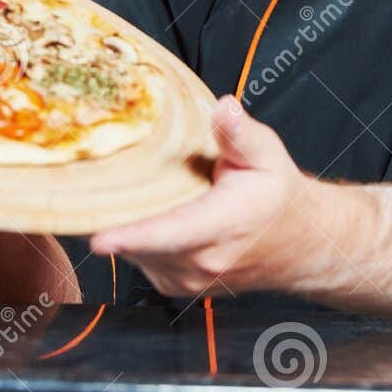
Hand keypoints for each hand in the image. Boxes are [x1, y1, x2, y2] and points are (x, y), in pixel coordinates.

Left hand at [88, 95, 325, 297]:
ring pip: (134, 251)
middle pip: (138, 241)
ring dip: (126, 224)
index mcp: (224, 225)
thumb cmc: (276, 195)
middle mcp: (202, 261)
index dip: (132, 236)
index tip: (98, 239)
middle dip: (113, 215)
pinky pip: (138, 258)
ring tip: (138, 192)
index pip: (171, 234)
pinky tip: (148, 213)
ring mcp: (186, 279)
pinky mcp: (172, 285)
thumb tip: (223, 107)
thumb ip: (240, 132)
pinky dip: (135, 238)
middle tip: (95, 181)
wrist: (297, 243)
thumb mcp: (266, 153)